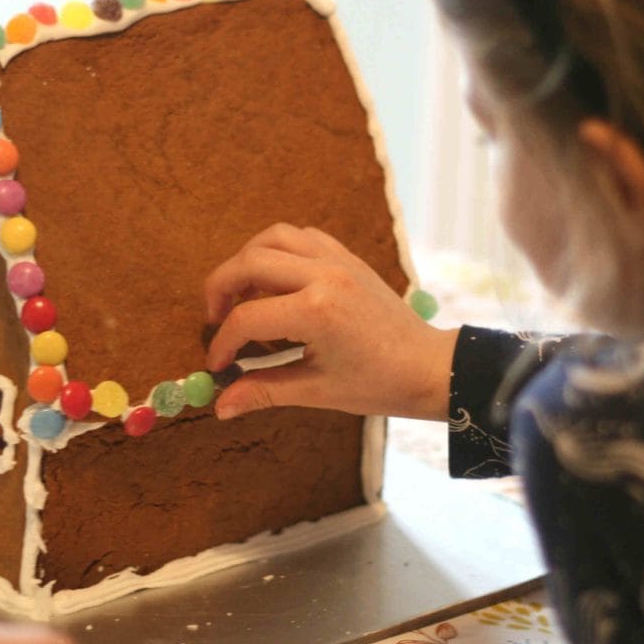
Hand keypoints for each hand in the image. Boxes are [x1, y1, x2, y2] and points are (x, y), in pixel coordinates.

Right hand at [204, 223, 457, 420]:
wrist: (429, 367)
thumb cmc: (379, 384)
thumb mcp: (317, 391)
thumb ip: (264, 391)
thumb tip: (221, 405)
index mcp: (317, 311)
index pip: (247, 318)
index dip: (223, 343)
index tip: (218, 364)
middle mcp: (324, 275)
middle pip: (249, 263)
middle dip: (220, 289)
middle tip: (214, 319)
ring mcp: (338, 260)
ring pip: (273, 238)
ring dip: (247, 261)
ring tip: (242, 295)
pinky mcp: (348, 257)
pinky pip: (302, 237)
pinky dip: (279, 252)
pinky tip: (276, 283)